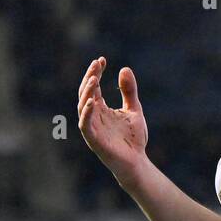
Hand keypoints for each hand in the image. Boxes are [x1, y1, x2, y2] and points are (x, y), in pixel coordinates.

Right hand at [78, 57, 148, 189]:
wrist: (137, 161)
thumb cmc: (133, 138)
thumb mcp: (134, 109)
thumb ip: (129, 91)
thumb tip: (124, 68)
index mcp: (101, 108)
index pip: (94, 87)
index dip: (96, 72)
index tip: (102, 59)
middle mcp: (93, 116)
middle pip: (86, 93)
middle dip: (90, 78)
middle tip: (96, 64)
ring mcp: (92, 127)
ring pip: (82, 106)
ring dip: (87, 92)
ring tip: (95, 78)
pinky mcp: (94, 140)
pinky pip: (85, 125)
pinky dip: (87, 113)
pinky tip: (92, 101)